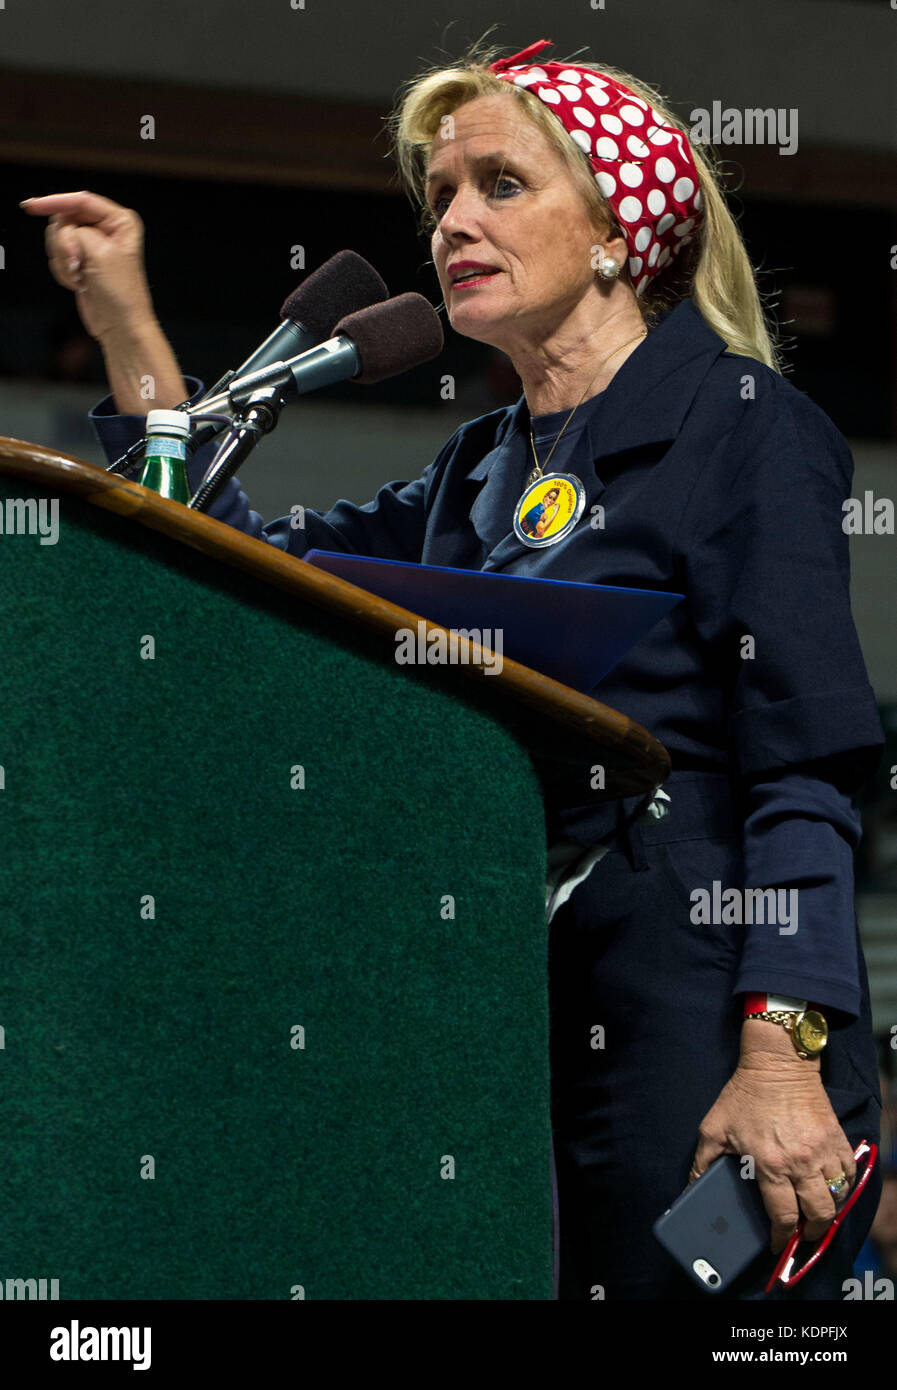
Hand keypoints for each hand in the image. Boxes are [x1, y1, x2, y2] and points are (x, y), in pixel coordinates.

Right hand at [21, 190, 155, 342]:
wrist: (120, 325)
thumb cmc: (122, 294)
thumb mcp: (100, 252)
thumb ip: (76, 231)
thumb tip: (63, 231)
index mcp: (120, 221)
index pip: (81, 200)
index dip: (55, 202)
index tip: (33, 206)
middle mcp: (106, 230)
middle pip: (65, 219)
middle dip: (64, 243)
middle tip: (76, 262)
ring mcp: (91, 246)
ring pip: (57, 238)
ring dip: (63, 260)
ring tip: (81, 276)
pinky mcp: (80, 261)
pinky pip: (56, 255)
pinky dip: (62, 270)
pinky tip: (79, 283)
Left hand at [689, 1020, 856, 1252]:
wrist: (776, 1062)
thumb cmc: (743, 1094)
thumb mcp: (713, 1128)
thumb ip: (701, 1162)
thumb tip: (691, 1188)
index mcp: (769, 1164)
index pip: (782, 1216)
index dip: (781, 1237)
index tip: (777, 1244)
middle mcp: (800, 1162)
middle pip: (818, 1214)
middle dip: (811, 1232)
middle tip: (803, 1234)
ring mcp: (822, 1150)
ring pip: (837, 1197)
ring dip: (828, 1210)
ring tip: (816, 1212)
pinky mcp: (836, 1138)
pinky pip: (849, 1173)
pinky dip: (843, 1186)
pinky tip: (830, 1188)